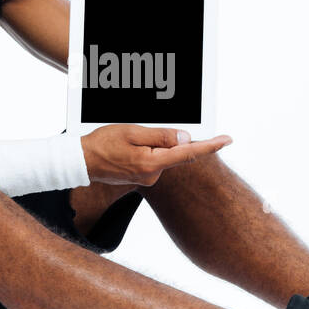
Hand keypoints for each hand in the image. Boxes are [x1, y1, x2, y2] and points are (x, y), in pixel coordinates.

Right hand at [82, 124, 232, 186]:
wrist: (81, 162)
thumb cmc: (102, 145)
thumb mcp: (132, 132)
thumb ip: (161, 136)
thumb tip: (186, 138)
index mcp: (152, 163)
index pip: (189, 152)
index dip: (210, 145)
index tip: (227, 139)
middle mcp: (153, 175)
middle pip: (174, 151)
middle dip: (167, 137)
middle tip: (140, 131)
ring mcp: (147, 177)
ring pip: (162, 154)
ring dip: (153, 143)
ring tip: (127, 138)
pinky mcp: (142, 176)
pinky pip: (153, 159)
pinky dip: (148, 149)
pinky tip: (129, 145)